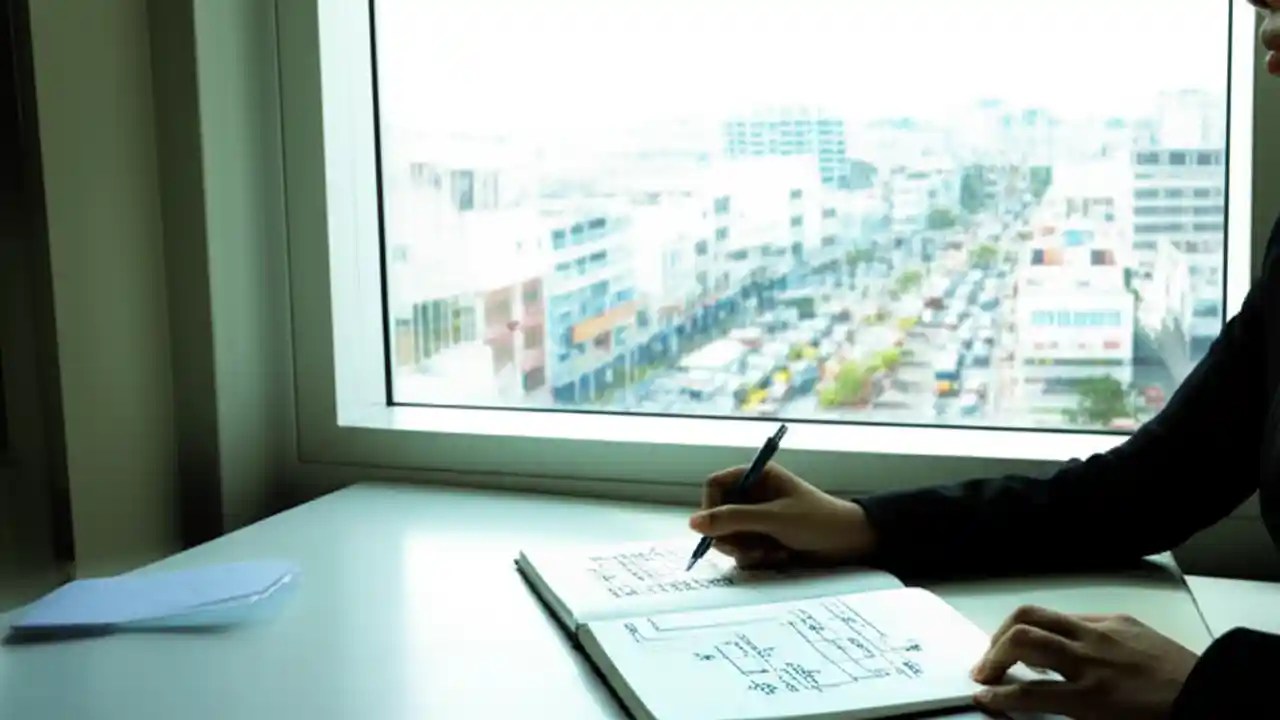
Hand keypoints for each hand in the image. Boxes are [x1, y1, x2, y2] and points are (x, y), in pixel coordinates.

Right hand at [688, 463, 875, 568]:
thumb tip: (692, 523)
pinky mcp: (763, 539)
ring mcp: (757, 518)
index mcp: (756, 477)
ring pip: (727, 536)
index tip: (714, 530)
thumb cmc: (817, 521)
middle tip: (748, 549)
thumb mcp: (774, 518)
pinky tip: (778, 557)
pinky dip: (755, 557)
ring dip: (744, 550)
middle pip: (717, 515)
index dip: (710, 507)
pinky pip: (741, 550)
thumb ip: (733, 519)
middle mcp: (753, 495)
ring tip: (770, 553)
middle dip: (730, 536)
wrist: (851, 544)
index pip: (714, 485)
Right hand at [971, 604, 1197, 718]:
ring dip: (1009, 630)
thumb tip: (1032, 699)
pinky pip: (1071, 616)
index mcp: (1090, 697)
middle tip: (984, 670)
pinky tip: (1054, 642)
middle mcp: (1089, 659)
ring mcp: (1102, 632)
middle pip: (1022, 638)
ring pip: (1037, 614)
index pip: (1025, 694)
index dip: (996, 695)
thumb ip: (1066, 710)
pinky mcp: (1118, 619)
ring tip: (1002, 646)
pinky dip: (1051, 628)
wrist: (1209, 695)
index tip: (981, 696)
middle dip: (992, 653)